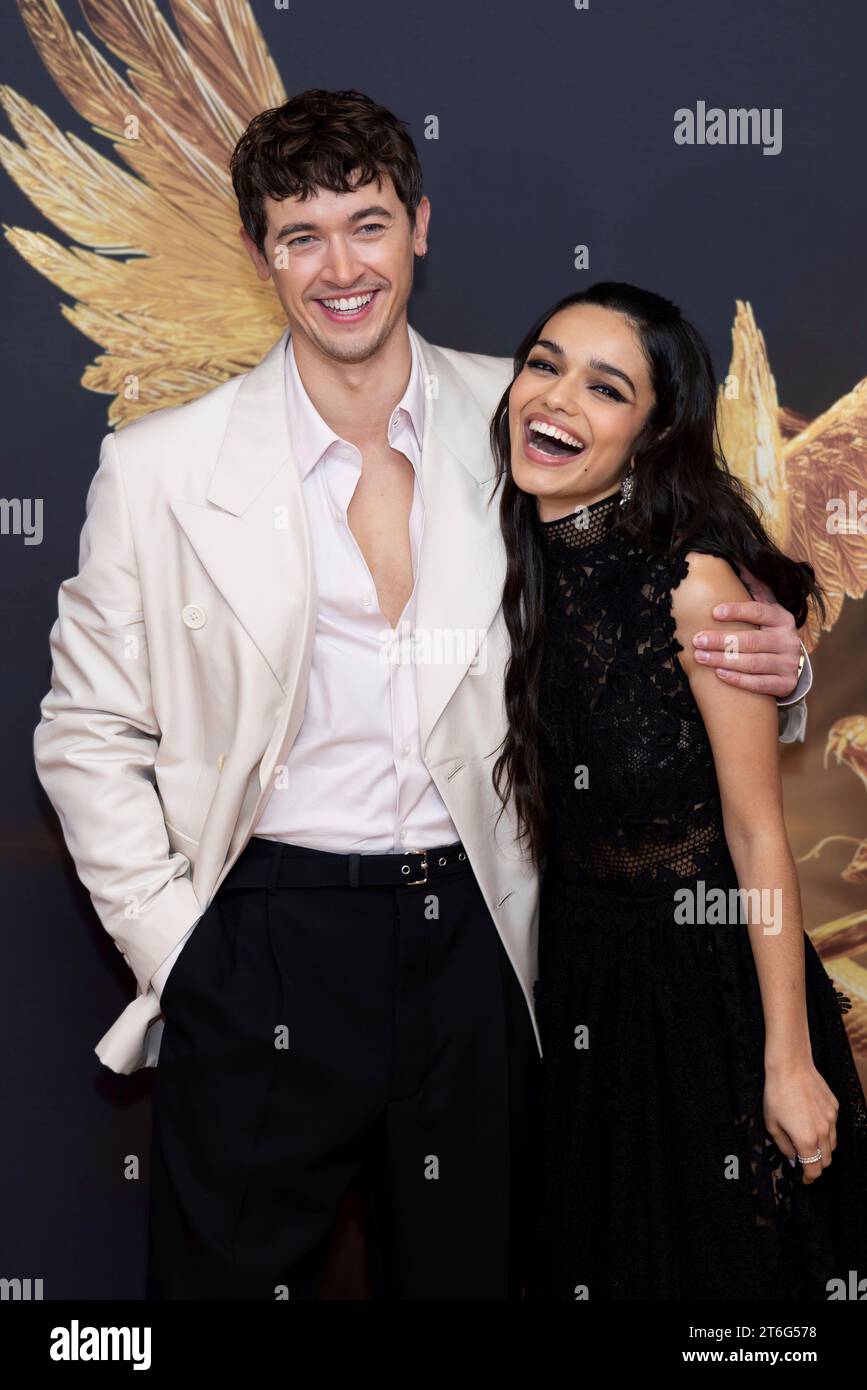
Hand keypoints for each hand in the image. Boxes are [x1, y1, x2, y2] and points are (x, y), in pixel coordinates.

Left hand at [691, 566, 801, 697]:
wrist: (791, 665)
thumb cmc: (770, 633)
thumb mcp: (768, 609)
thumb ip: (756, 589)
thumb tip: (739, 563)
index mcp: (782, 618)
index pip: (760, 612)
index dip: (737, 611)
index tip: (714, 612)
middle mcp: (789, 640)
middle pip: (752, 640)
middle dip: (721, 640)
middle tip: (697, 639)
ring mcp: (789, 664)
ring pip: (753, 663)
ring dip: (724, 660)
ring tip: (700, 657)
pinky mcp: (786, 684)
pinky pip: (760, 684)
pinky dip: (739, 680)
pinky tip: (719, 674)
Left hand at [763, 1060, 838, 1184]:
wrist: (791, 1066)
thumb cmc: (777, 1094)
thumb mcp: (772, 1124)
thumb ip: (784, 1146)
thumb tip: (792, 1159)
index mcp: (807, 1140)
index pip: (814, 1170)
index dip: (808, 1178)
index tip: (803, 1179)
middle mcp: (824, 1132)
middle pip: (827, 1160)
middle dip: (816, 1165)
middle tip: (804, 1161)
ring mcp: (832, 1119)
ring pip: (833, 1144)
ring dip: (823, 1149)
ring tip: (807, 1142)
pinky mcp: (834, 1107)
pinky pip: (833, 1126)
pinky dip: (825, 1131)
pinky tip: (811, 1120)